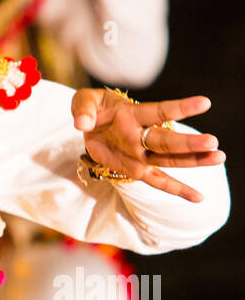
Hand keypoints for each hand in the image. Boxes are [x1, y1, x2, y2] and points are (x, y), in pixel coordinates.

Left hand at [72, 89, 224, 201]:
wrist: (89, 126)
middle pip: (167, 140)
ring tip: (218, 158)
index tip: (204, 103)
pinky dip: (177, 190)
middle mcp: (141, 135)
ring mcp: (141, 154)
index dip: (180, 108)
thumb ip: (83, 109)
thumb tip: (82, 124)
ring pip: (170, 160)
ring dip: (193, 161)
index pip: (159, 111)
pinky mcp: (136, 170)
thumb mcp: (83, 101)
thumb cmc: (92, 110)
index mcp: (133, 114)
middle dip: (189, 143)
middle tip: (213, 142)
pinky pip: (159, 182)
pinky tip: (199, 198)